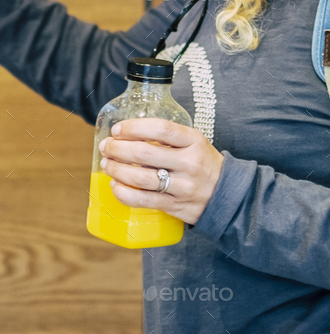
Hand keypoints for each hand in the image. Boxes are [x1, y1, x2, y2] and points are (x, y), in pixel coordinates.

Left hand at [99, 118, 223, 225]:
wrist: (227, 195)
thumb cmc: (203, 163)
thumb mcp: (194, 143)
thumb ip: (168, 137)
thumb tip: (128, 133)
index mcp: (194, 141)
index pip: (160, 128)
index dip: (134, 127)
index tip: (117, 129)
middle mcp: (189, 163)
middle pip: (145, 153)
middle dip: (118, 148)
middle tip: (106, 146)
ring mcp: (183, 186)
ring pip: (141, 178)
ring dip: (117, 169)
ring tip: (106, 164)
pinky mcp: (175, 206)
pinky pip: (143, 200)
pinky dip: (124, 192)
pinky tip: (115, 185)